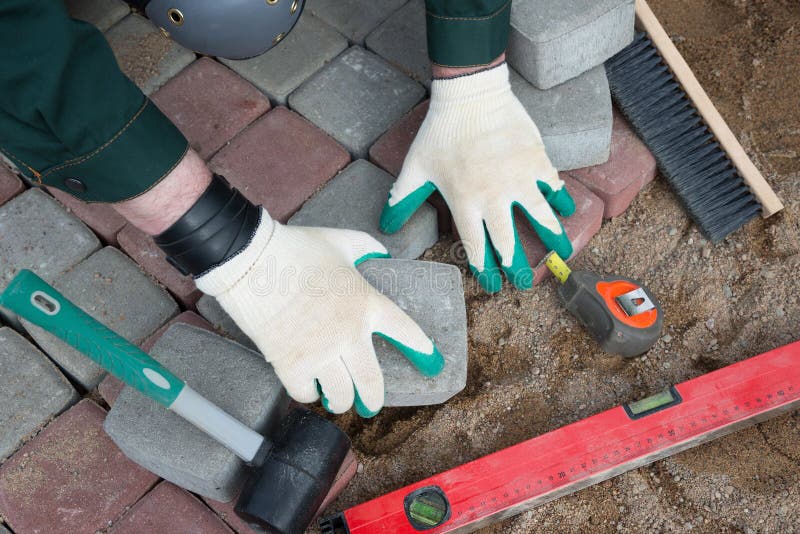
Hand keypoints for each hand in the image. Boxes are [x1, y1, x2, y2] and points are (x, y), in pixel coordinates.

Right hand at [195, 210, 443, 416]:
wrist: (251, 260)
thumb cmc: (296, 248)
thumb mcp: (341, 241)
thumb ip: (366, 249)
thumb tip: (380, 254)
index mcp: (366, 303)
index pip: (405, 331)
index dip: (421, 350)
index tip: (432, 363)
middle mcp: (349, 333)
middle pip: (372, 382)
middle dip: (374, 400)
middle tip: (371, 405)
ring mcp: (320, 352)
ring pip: (341, 395)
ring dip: (341, 401)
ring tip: (338, 401)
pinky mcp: (290, 363)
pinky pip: (307, 393)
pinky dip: (309, 394)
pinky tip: (309, 388)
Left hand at [380, 63, 574, 291]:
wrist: (470, 95)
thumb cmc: (440, 132)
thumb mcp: (415, 169)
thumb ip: (402, 200)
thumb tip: (385, 226)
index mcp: (464, 202)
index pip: (475, 245)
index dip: (483, 268)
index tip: (491, 284)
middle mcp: (494, 196)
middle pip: (508, 240)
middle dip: (516, 266)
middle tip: (524, 283)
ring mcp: (519, 179)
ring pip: (539, 216)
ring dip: (550, 237)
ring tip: (560, 253)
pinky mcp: (536, 160)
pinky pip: (552, 185)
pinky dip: (560, 199)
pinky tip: (566, 210)